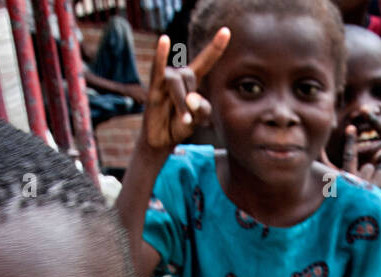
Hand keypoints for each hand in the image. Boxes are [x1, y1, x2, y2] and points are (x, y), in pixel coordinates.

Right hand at [140, 28, 229, 152]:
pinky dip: (160, 55)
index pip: (205, 60)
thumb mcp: (198, 119)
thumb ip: (202, 109)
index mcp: (192, 80)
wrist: (162, 140)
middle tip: (187, 119)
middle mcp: (179, 76)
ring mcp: (165, 81)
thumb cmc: (180, 126)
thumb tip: (191, 98)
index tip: (226, 31)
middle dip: (190, 100)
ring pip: (176, 81)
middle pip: (190, 77)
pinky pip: (157, 70)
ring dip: (181, 103)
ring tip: (184, 120)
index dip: (216, 47)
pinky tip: (164, 40)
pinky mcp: (153, 89)